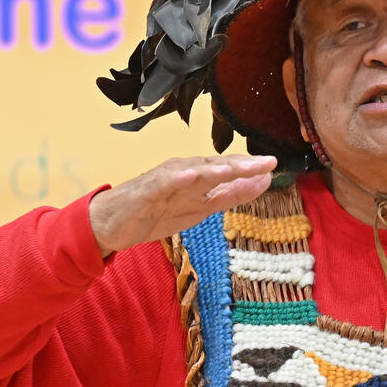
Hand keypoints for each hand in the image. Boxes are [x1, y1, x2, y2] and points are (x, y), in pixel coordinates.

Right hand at [88, 155, 276, 256]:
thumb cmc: (156, 212)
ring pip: (192, 172)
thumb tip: (264, 181)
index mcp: (198, 176)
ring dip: (213, 169)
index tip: (274, 164)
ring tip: (234, 168)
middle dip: (240, 164)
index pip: (227, 169)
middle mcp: (184, 172)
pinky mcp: (146, 191)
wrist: (112, 224)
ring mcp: (164, 180)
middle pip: (215, 166)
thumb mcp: (202, 208)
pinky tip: (191, 177)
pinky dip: (176, 179)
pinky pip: (163, 183)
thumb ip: (231, 195)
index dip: (250, 167)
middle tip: (265, 162)